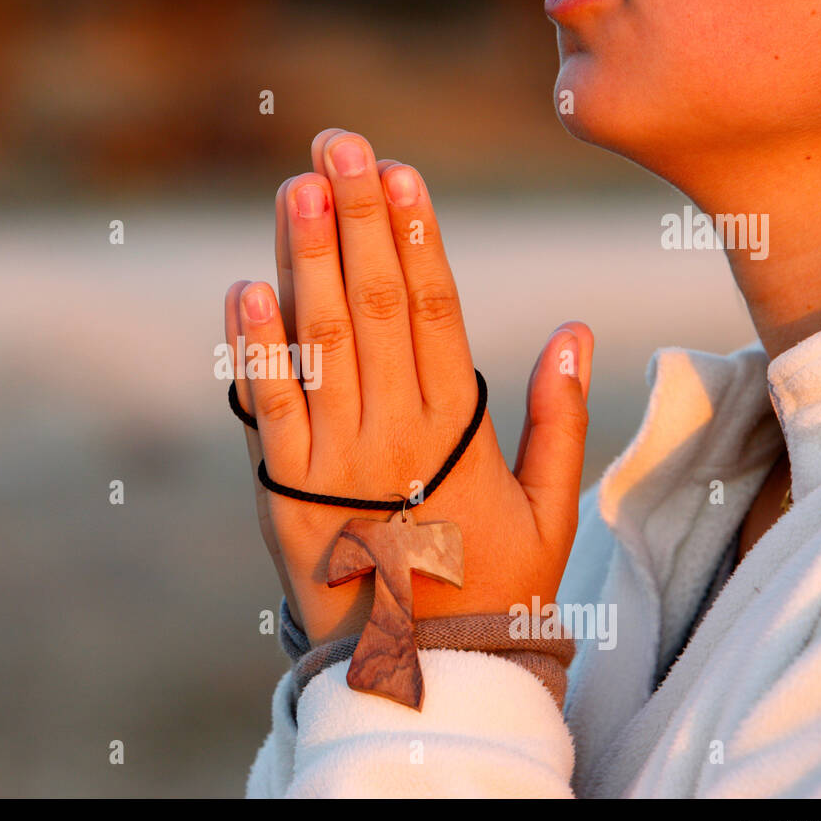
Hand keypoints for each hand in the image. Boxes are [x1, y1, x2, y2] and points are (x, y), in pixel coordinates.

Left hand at [225, 130, 592, 644]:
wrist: (423, 676)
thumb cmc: (494, 588)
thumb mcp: (550, 508)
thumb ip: (563, 418)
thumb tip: (575, 331)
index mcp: (461, 430)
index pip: (437, 310)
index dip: (418, 235)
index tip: (400, 172)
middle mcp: (398, 433)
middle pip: (376, 305)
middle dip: (356, 218)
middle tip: (337, 144)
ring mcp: (336, 460)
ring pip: (321, 342)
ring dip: (307, 259)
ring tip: (297, 188)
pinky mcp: (283, 492)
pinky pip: (267, 411)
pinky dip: (254, 350)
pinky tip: (245, 288)